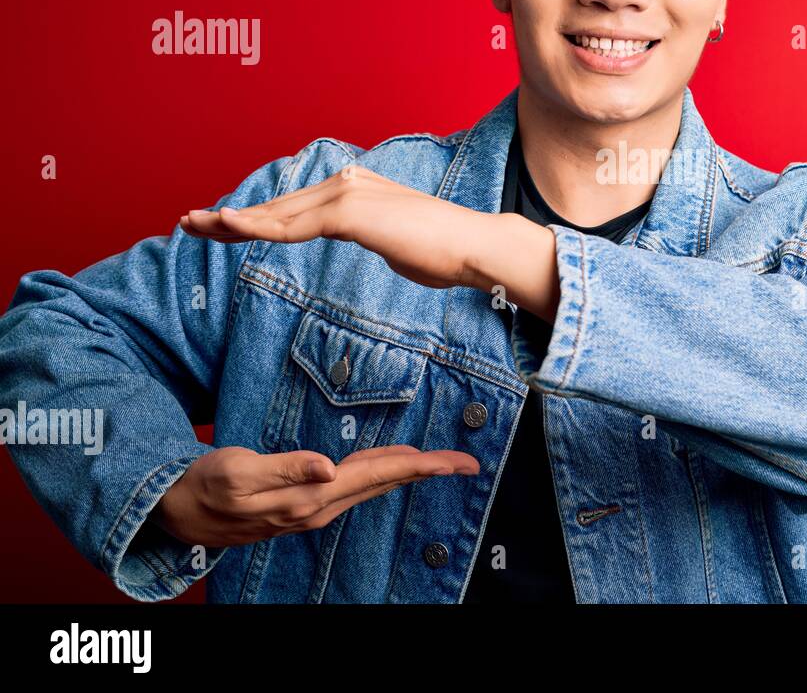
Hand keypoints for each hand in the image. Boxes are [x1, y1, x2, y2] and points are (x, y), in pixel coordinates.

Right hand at [151, 445, 478, 548]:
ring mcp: (313, 509)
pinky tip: (390, 466)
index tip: (455, 462)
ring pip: (372, 485)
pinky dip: (379, 474)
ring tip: (437, 460)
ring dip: (406, 471)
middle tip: (465, 462)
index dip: (419, 465)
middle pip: (384, 482)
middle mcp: (319, 506)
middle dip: (427, 470)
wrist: (176, 513)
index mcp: (310, 495)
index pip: (377, 475)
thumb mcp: (238, 471)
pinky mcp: (304, 505)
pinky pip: (355, 488)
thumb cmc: (205, 486)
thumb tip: (327, 465)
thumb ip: (285, 468)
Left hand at [181, 164, 561, 320]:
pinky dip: (259, 229)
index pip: (294, 206)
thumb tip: (372, 239)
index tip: (220, 224)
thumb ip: (373, 234)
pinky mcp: (350, 212)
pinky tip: (230, 228)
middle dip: (231, 216)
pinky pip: (294, 227)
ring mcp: (348, 193)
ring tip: (195, 225)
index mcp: (355, 187)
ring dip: (233, 221)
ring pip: (278, 214)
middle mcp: (346, 182)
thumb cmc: (442, 251)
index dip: (255, 216)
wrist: (472, 246)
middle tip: (187, 221)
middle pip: (278, 206)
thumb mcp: (395, 241)